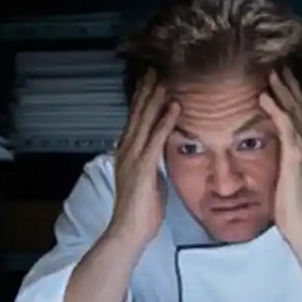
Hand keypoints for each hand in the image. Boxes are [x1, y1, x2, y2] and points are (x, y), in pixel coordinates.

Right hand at [110, 68, 178, 244]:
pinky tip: (174, 107)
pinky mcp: (143, 167)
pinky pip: (156, 139)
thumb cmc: (141, 210)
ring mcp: (134, 157)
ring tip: (164, 79)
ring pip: (145, 121)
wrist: (128, 230)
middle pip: (138, 114)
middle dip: (147, 91)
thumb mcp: (148, 180)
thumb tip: (159, 153)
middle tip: (155, 70)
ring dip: (155, 99)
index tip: (151, 82)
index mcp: (128, 153)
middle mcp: (127, 150)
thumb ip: (151, 163)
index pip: (136, 120)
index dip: (143, 100)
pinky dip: (165, 121)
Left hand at [259, 69, 301, 243]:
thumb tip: (274, 150)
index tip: (282, 77)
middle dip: (288, 85)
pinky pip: (284, 126)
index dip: (293, 94)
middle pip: (300, 106)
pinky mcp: (296, 156)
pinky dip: (274, 109)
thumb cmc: (292, 205)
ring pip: (294, 111)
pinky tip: (263, 97)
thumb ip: (285, 158)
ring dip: (281, 90)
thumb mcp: (288, 175)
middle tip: (277, 65)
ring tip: (270, 72)